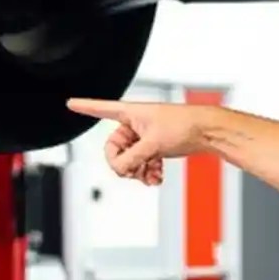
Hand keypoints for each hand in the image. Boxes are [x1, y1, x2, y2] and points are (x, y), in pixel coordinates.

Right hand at [66, 98, 202, 185]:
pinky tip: (157, 177)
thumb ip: (131, 158)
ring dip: (137, 171)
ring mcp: (146, 136)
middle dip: (124, 163)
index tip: (70, 102)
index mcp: (131, 113)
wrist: (208, 132)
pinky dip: (147, 172)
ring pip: (129, 159)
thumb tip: (120, 169)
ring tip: (151, 175)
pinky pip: (142, 163)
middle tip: (135, 170)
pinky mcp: (156, 146)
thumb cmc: (185, 125)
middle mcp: (136, 123)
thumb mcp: (152, 144)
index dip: (85, 107)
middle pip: (114, 148)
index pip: (102, 108)